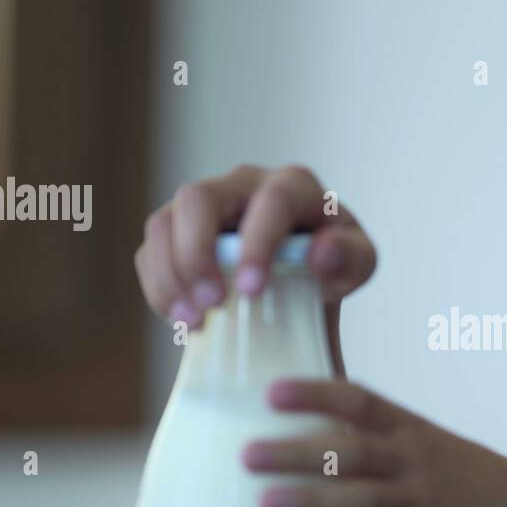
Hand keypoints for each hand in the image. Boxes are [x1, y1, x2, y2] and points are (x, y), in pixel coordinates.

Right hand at [134, 164, 376, 373]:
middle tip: (213, 305)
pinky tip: (184, 320)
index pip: (269, 201)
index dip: (256, 242)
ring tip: (194, 321)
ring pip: (164, 223)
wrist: (303, 286)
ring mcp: (203, 205)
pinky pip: (150, 252)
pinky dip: (160, 288)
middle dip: (196, 253)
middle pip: (197, 198)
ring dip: (171, 275)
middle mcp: (242, 185)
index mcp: (292, 186)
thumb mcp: (356, 266)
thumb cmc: (332, 267)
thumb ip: (351, 259)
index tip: (252, 289)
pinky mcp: (176, 232)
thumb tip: (321, 253)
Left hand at [241, 379, 506, 506]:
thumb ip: (373, 441)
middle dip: (297, 451)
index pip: (359, 399)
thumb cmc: (461, 481)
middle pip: (350, 449)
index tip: (271, 391)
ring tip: (266, 503)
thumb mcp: (426, 444)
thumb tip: (302, 434)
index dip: (315, 393)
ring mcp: (425, 501)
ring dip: (312, 502)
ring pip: (362, 499)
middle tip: (246, 454)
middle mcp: (415, 459)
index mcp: (411, 429)